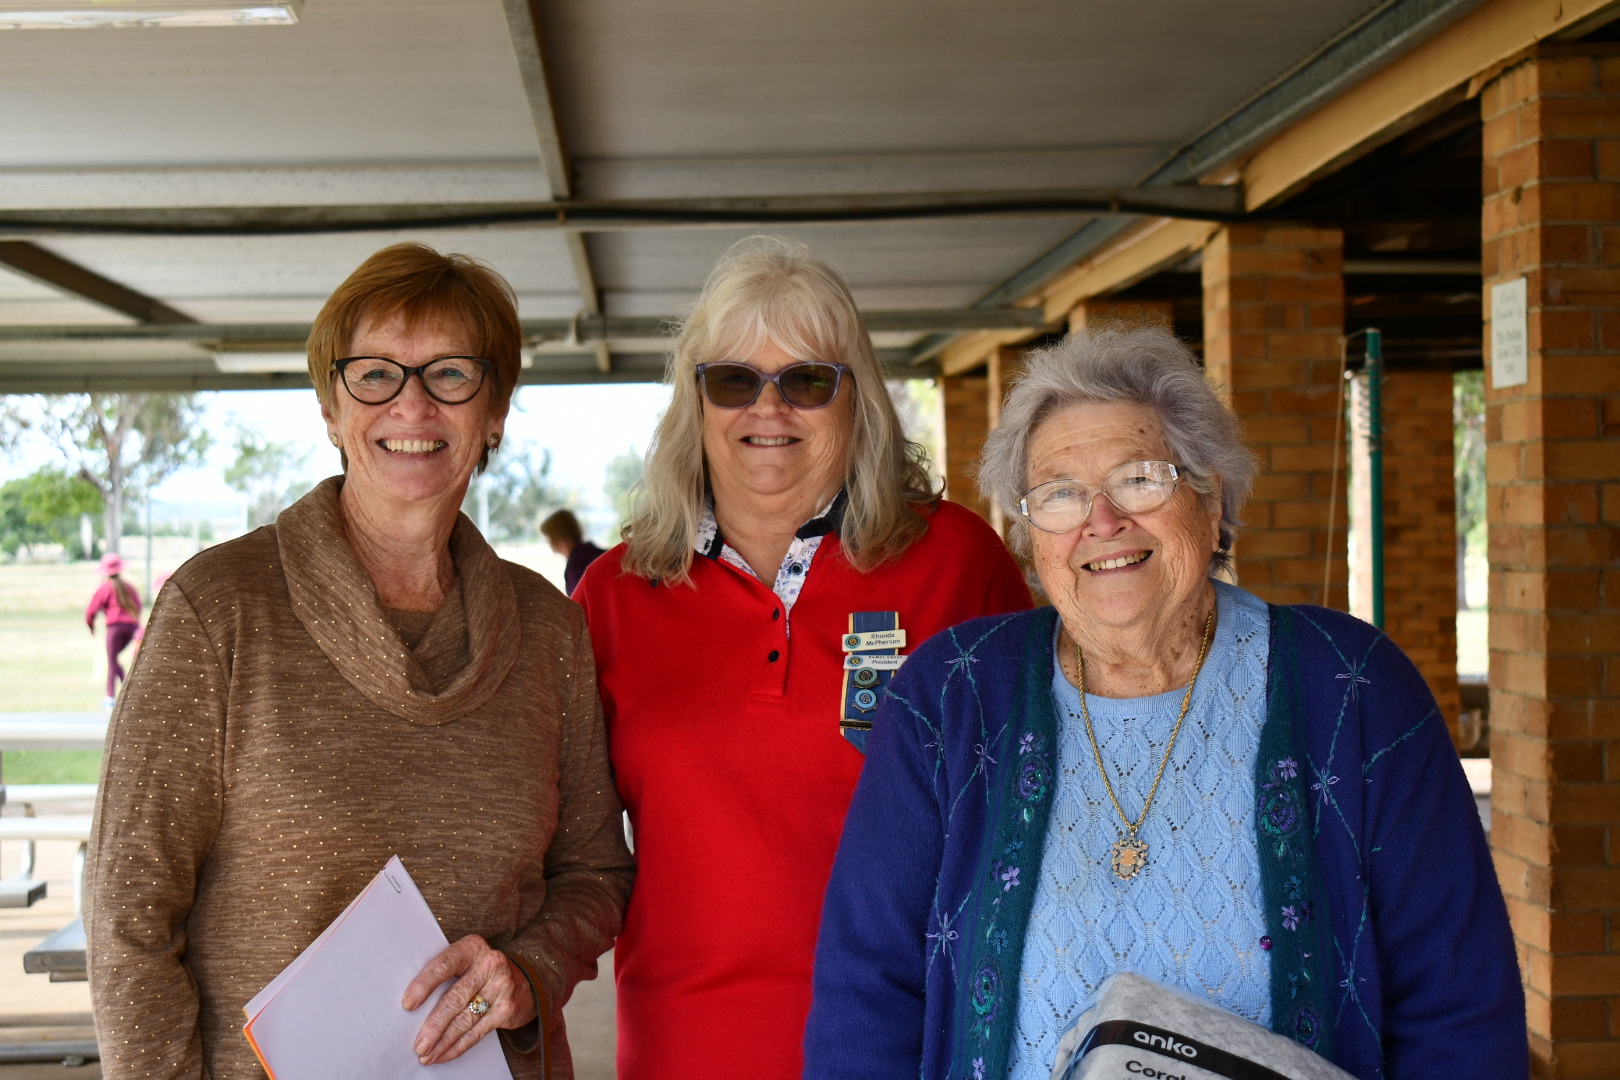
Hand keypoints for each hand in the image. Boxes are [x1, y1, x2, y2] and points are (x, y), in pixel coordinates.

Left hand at [402, 934, 536, 1065]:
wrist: (524, 982)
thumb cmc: (481, 972)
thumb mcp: (466, 962)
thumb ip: (445, 975)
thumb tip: (411, 1008)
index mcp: (472, 947)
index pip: (444, 965)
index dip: (424, 985)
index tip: (408, 1004)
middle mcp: (489, 964)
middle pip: (455, 998)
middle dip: (434, 1025)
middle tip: (419, 1044)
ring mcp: (501, 986)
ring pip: (465, 1019)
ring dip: (443, 1041)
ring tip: (426, 1054)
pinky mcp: (507, 1008)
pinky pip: (477, 1032)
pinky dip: (458, 1046)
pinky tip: (444, 1054)